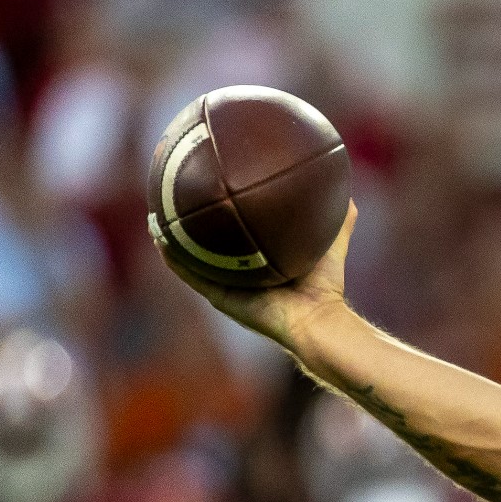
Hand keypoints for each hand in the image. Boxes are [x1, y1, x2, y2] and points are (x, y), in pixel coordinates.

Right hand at [156, 202, 356, 350]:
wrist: (316, 317)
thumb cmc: (325, 283)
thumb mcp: (330, 239)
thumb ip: (339, 214)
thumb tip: (345, 184)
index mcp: (259, 259)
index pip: (237, 232)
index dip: (223, 212)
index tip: (211, 184)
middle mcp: (239, 271)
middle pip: (208, 243)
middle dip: (191, 221)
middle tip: (174, 193)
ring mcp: (227, 285)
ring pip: (191, 258)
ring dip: (173, 237)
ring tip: (155, 215)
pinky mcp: (220, 297)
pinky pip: (191, 275)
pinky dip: (175, 258)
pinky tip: (160, 238)